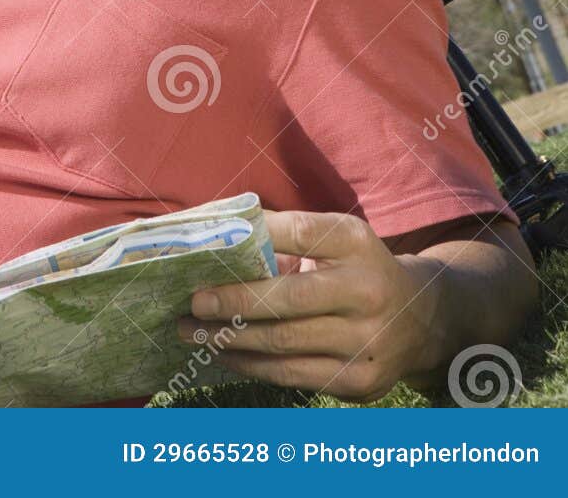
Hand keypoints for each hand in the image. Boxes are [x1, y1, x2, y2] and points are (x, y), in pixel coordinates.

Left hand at [176, 210, 432, 401]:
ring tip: (193, 331)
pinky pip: (293, 375)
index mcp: (358, 244)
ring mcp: (365, 343)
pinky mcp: (358, 382)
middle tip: (192, 301)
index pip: (302, 233)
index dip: (256, 235)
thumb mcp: (339, 239)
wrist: (422, 319)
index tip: (213, 243)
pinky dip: (251, 364)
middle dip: (232, 301)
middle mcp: (366, 292)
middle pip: (288, 300)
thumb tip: (224, 233)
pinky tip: (225, 353)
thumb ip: (291, 235)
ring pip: (283, 344)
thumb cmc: (359, 269)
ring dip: (230, 338)